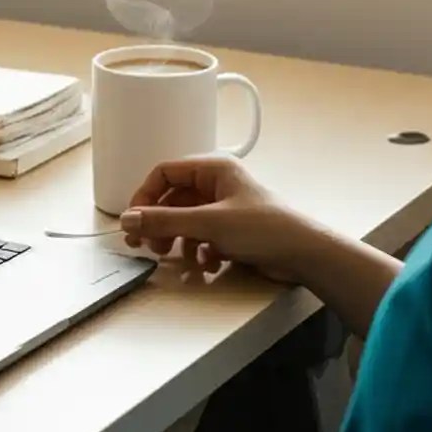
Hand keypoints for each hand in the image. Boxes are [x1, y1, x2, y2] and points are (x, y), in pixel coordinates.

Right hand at [120, 155, 323, 283]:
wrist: (304, 254)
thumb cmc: (263, 228)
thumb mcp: (208, 223)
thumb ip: (164, 221)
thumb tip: (128, 219)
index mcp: (212, 168)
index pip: (164, 172)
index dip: (145, 195)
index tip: (134, 220)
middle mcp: (217, 184)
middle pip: (172, 199)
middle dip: (159, 223)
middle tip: (146, 245)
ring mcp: (224, 207)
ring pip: (186, 221)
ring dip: (178, 240)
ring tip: (176, 258)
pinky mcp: (232, 230)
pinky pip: (202, 236)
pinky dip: (199, 250)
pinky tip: (207, 263)